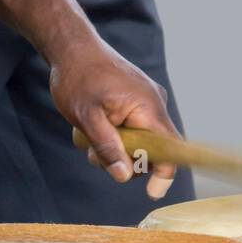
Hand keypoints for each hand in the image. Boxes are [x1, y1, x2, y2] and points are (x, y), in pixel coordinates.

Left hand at [49, 41, 180, 198]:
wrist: (71, 48)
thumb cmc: (78, 78)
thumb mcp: (87, 118)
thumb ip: (107, 148)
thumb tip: (124, 176)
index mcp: (148, 107)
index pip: (170, 148)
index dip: (164, 173)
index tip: (152, 194)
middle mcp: (153, 105)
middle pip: (149, 150)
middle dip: (122, 159)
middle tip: (94, 153)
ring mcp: (144, 103)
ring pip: (136, 143)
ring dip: (112, 149)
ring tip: (87, 135)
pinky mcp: (134, 103)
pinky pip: (130, 130)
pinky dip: (111, 136)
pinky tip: (92, 127)